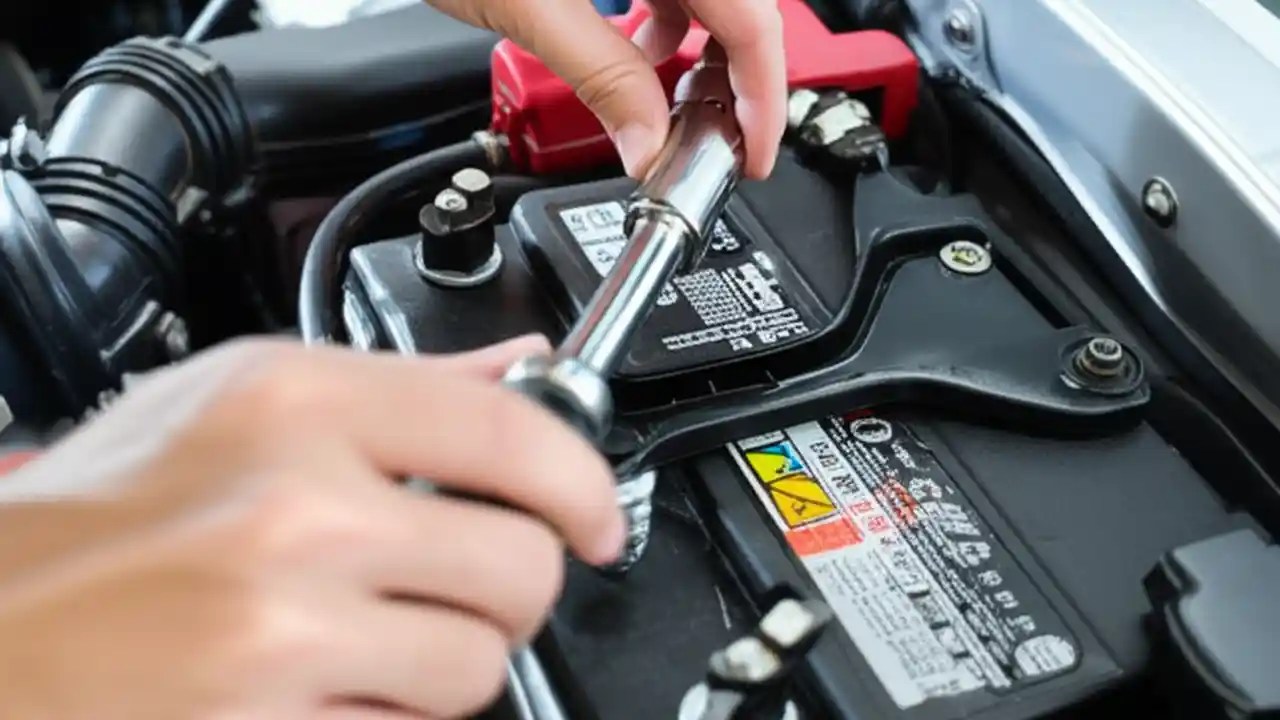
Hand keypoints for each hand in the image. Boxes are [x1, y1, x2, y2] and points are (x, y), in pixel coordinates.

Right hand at [0, 336, 623, 719]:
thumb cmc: (93, 517)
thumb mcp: (233, 404)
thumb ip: (396, 385)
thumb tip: (519, 371)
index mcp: (291, 405)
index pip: (509, 430)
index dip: (582, 480)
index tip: (596, 515)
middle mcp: (294, 511)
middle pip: (519, 564)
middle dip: (513, 586)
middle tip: (471, 582)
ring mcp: (281, 631)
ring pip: (478, 665)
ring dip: (450, 659)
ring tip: (377, 635)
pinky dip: (390, 714)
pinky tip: (330, 681)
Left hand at [428, 0, 786, 178]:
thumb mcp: (529, 5)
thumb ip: (601, 75)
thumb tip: (649, 142)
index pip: (754, 22)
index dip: (764, 96)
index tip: (753, 152)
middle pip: (743, 9)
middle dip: (735, 81)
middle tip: (718, 142)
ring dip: (701, 50)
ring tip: (673, 104)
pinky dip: (667, 16)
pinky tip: (638, 45)